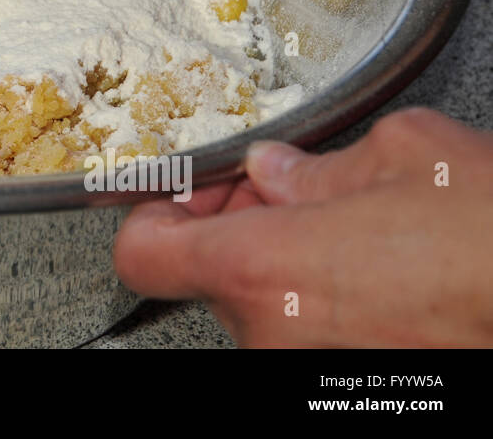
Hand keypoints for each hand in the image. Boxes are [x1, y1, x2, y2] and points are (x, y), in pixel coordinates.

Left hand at [113, 108, 492, 346]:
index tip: (183, 189)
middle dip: (242, 228)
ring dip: (293, 267)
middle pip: (212, 276)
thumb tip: (279, 170)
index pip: (145, 252)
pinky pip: (316, 339)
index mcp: (267, 269)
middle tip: (288, 192)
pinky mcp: (357, 395)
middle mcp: (278, 338)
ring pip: (269, 309)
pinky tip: (389, 275)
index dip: (156, 212)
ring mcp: (316, 378)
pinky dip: (333, 306)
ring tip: (361, 233)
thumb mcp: (407, 158)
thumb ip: (318, 164)